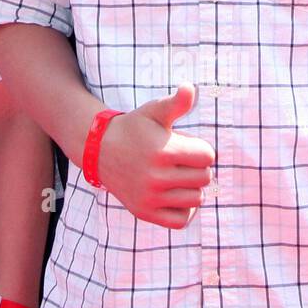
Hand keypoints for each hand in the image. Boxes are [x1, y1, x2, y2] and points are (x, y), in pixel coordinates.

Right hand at [94, 84, 215, 228]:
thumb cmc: (134, 128)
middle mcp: (156, 177)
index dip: (200, 148)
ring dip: (191, 187)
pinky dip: (183, 209)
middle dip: (197, 167)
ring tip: (176, 176)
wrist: (100, 150)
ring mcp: (150, 198)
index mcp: (163, 151)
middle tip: (180, 160)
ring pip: (197, 199)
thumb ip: (176, 102)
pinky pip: (181, 220)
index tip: (185, 144)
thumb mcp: (153, 111)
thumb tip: (191, 87)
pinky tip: (174, 195)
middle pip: (205, 178)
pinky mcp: (145, 213)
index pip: (208, 156)